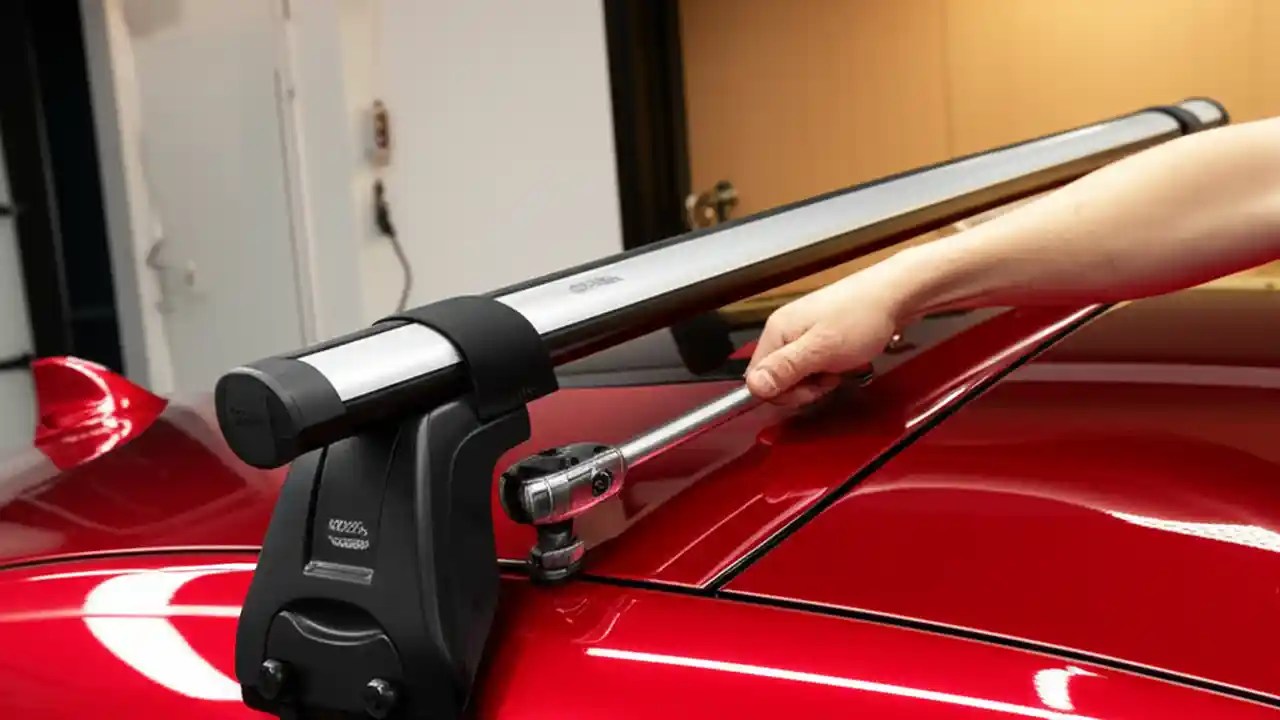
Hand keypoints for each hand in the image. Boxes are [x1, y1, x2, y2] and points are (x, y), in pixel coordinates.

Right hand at [745, 263, 907, 405]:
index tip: (809, 390)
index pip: (756, 377)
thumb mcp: (821, 350)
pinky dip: (826, 370)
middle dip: (801, 388)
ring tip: (837, 370)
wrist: (895, 295)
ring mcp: (802, 331)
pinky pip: (811, 364)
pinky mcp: (819, 334)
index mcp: (777, 331)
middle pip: (775, 377)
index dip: (781, 392)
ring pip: (795, 373)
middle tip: (827, 380)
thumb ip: (785, 369)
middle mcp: (784, 330)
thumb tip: (753, 386)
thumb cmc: (861, 317)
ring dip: (816, 381)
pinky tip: (842, 364)